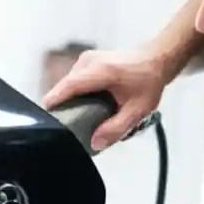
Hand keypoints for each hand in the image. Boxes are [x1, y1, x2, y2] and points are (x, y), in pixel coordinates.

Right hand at [42, 48, 166, 150]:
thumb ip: (117, 128)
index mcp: (100, 71)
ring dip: (70, 100)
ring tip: (80, 116)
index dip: (54, 102)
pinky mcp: (84, 61)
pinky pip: (72, 81)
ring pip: (66, 84)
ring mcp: (84, 60)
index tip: (46, 120)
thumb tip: (95, 144)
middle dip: (64, 107)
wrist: (156, 59)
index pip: (68, 86)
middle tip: (69, 127)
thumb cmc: (148, 83)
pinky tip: (86, 104)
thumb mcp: (138, 110)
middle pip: (63, 87)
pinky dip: (75, 93)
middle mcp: (87, 62)